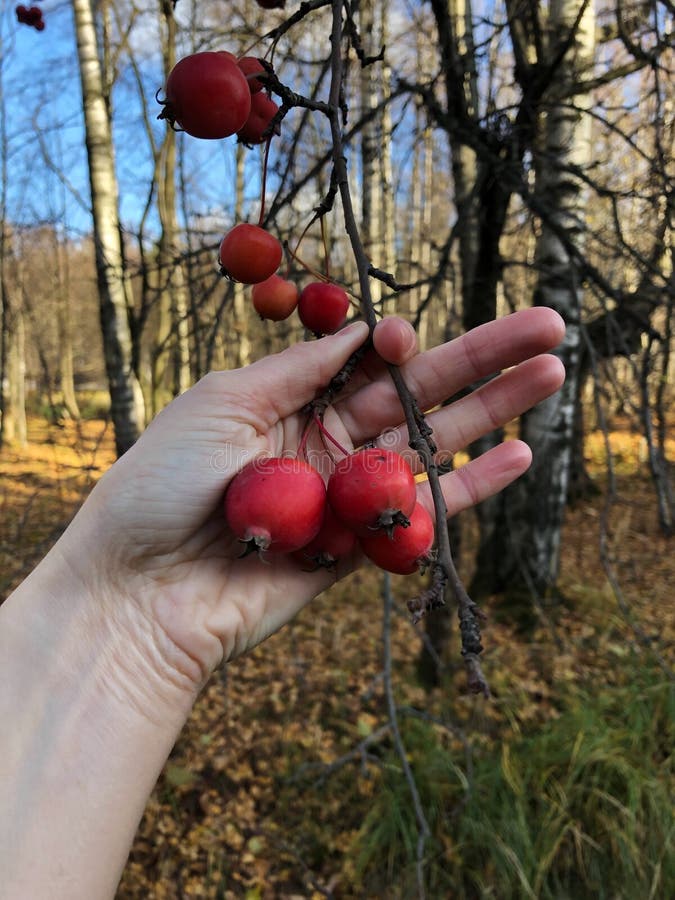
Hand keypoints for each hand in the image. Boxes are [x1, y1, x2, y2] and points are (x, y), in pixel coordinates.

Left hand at [57, 309, 564, 692]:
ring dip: (495, 410)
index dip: (396, 343)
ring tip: (553, 371)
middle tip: (547, 324)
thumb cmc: (162, 487)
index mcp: (288, 400)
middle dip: (481, 358)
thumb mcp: (222, 403)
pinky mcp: (361, 547)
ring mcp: (348, 493)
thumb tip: (361, 330)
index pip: (366, 359)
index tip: (405, 338)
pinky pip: (427, 511)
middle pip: (417, 392)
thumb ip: (298, 369)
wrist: (141, 592)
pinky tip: (521, 454)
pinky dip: (474, 485)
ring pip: (434, 443)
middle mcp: (326, 441)